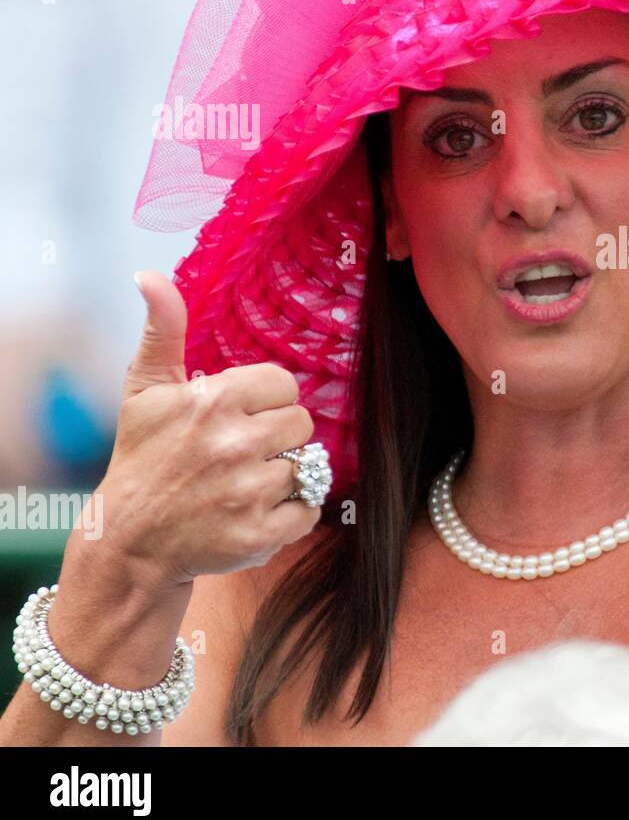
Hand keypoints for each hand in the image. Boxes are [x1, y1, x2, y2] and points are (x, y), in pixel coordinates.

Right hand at [83, 270, 320, 590]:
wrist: (128, 544)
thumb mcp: (145, 391)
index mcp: (214, 400)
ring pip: (307, 466)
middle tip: (239, 453)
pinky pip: (309, 510)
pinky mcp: (260, 535)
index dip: (266, 402)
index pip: (285, 385)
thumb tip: (149, 275)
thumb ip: (162, 330)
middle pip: (302, 424)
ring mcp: (248, 492)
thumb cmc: (142, 460)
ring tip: (243, 483)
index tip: (239, 417)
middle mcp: (235, 443)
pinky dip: (291, 514)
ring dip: (283, 475)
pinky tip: (255, 511)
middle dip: (276, 437)